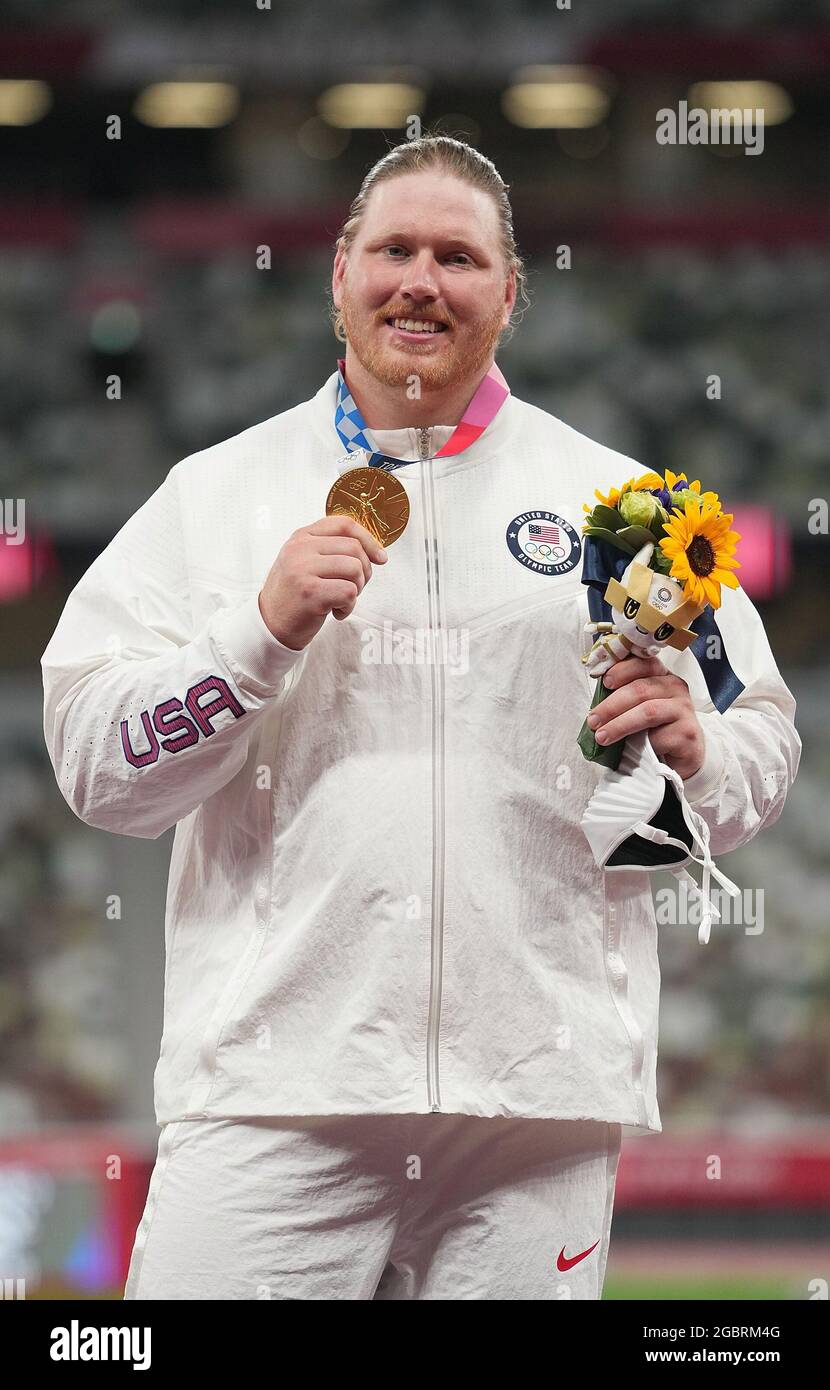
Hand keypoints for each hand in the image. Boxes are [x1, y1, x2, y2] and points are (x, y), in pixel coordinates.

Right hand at [258, 515, 387, 651]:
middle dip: (364, 571)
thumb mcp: (305, 562)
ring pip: (355, 569)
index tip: (380, 558)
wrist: (270, 624)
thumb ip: (331, 549)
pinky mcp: (310, 593)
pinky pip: (349, 592)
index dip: (369, 539)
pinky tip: (336, 612)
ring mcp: (303, 569)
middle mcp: (300, 549)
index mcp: (301, 537)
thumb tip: (375, 550)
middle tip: (353, 588)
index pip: (344, 524)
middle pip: (354, 548)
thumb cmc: (295, 594)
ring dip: (357, 589)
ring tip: (343, 600)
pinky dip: (349, 606)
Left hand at [585, 654, 705, 779]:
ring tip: (602, 736)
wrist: (680, 754)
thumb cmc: (655, 728)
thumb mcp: (637, 708)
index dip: (622, 670)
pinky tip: (631, 751)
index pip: (643, 664)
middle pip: (640, 689)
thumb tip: (595, 699)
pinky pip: (659, 737)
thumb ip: (622, 697)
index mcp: (662, 675)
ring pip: (647, 712)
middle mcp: (676, 688)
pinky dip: (641, 744)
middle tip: (593, 720)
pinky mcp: (687, 733)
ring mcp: (684, 710)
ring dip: (619, 725)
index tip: (604, 682)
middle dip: (611, 705)